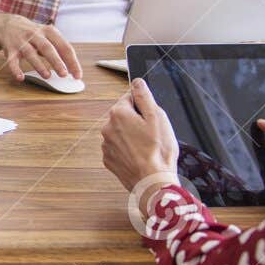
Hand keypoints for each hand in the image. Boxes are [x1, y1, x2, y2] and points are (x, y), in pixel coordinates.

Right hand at [0, 14, 80, 80]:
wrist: (8, 25)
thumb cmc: (34, 35)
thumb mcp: (48, 36)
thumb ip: (59, 50)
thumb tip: (72, 69)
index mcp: (49, 32)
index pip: (64, 46)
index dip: (72, 61)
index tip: (77, 75)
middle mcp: (35, 35)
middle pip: (47, 48)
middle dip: (56, 61)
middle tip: (64, 74)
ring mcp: (22, 41)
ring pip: (31, 53)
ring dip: (39, 65)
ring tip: (47, 76)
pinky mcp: (10, 49)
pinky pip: (12, 60)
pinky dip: (15, 69)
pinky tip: (20, 77)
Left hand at [101, 78, 179, 202]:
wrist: (152, 182)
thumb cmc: (158, 151)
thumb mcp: (157, 117)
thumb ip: (144, 96)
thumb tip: (136, 82)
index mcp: (118, 113)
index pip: (129, 98)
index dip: (143, 106)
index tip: (151, 117)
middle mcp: (107, 127)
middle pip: (124, 116)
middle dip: (137, 121)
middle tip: (152, 134)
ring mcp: (106, 145)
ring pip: (121, 133)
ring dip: (131, 136)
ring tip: (147, 147)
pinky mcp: (108, 159)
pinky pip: (118, 148)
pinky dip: (127, 150)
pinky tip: (140, 156)